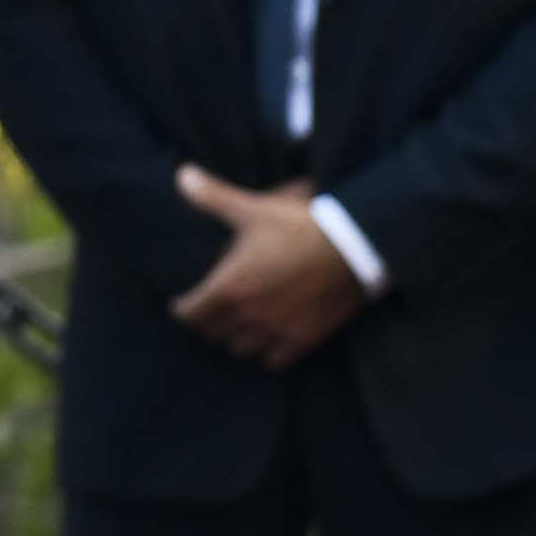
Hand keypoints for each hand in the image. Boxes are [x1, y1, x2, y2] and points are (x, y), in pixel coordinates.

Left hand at [169, 166, 370, 369]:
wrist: (354, 247)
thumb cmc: (300, 225)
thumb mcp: (253, 208)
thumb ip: (213, 196)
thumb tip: (181, 174)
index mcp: (229, 287)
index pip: (190, 314)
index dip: (182, 309)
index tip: (182, 304)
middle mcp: (248, 315)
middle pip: (212, 333)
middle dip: (208, 322)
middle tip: (211, 310)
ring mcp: (276, 331)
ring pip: (240, 349)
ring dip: (235, 337)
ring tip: (238, 323)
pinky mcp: (302, 340)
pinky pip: (273, 360)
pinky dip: (266, 352)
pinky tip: (269, 337)